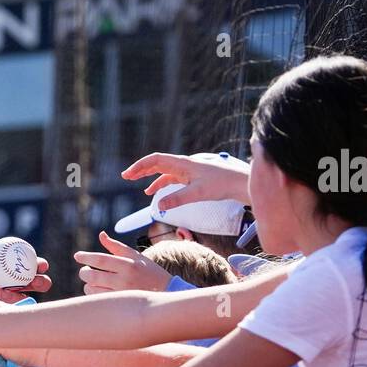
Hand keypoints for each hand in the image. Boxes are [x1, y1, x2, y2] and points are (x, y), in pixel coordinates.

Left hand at [0, 243, 51, 302]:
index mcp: (2, 266)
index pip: (23, 263)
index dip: (36, 263)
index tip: (41, 264)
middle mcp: (6, 280)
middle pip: (30, 280)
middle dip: (40, 280)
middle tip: (39, 280)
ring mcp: (2, 295)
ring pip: (24, 295)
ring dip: (31, 294)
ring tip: (27, 291)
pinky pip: (10, 308)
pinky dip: (15, 305)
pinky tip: (11, 301)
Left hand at [75, 230, 172, 293]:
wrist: (166, 293)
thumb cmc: (149, 272)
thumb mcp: (136, 256)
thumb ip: (116, 246)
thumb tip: (101, 235)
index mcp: (128, 264)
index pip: (101, 259)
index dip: (86, 256)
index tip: (77, 256)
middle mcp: (125, 279)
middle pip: (93, 274)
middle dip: (84, 271)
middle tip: (84, 270)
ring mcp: (121, 293)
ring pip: (92, 288)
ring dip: (87, 283)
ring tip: (92, 280)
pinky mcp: (120, 305)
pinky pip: (98, 299)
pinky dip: (92, 293)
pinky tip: (96, 289)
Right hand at [121, 152, 250, 207]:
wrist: (241, 182)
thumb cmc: (222, 185)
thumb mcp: (198, 193)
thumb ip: (177, 199)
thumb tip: (159, 206)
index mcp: (183, 164)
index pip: (155, 160)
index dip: (140, 166)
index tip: (127, 174)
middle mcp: (184, 164)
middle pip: (157, 163)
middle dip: (141, 170)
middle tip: (126, 176)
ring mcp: (188, 170)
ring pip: (164, 171)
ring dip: (150, 177)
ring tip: (139, 186)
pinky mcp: (193, 177)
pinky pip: (172, 178)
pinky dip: (162, 184)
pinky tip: (157, 194)